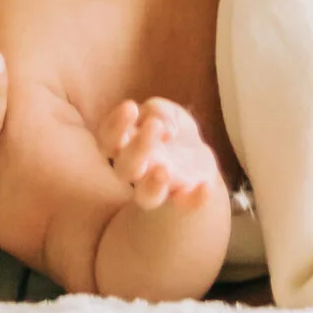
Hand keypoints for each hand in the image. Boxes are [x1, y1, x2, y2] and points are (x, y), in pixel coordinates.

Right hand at [102, 96, 219, 211]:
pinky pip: (184, 206)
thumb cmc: (171, 130)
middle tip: (155, 126)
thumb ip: (159, 110)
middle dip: (137, 148)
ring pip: (145, 197)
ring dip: (153, 185)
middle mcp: (135, 172)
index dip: (115, 125)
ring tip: (165, 170)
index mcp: (124, 146)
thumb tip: (165, 130)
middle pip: (124, 169)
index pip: (107, 139)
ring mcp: (158, 188)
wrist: (196, 155)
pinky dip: (194, 201)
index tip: (131, 106)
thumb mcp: (166, 111)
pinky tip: (205, 188)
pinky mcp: (182, 198)